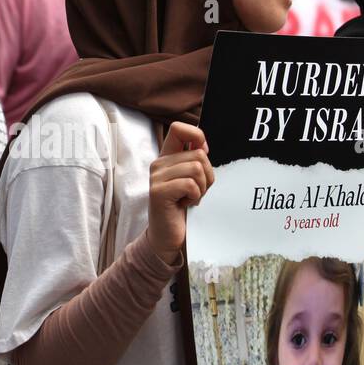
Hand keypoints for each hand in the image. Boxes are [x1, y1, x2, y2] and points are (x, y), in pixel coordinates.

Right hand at [145, 122, 213, 265]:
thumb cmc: (182, 208)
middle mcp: (159, 164)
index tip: (202, 154)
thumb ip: (194, 160)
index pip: (179, 128)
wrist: (167, 236)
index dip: (197, 136)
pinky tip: (185, 204)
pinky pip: (190, 184)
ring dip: (202, 188)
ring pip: (197, 169)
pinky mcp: (159, 192)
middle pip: (198, 154)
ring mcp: (156, 177)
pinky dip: (195, 196)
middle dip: (207, 176)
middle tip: (196, 191)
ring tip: (190, 198)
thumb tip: (203, 146)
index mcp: (166, 157)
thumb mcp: (191, 180)